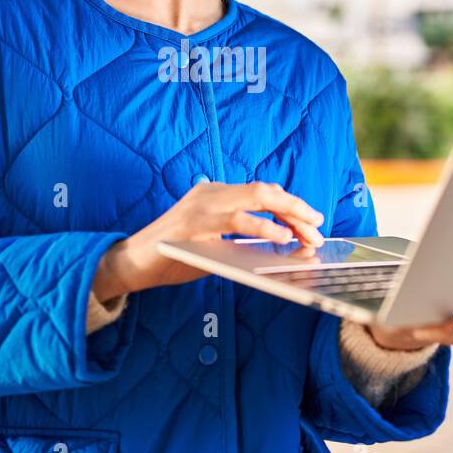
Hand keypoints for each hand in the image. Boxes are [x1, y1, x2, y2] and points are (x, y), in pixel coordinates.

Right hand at [93, 181, 325, 300]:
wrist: (133, 262)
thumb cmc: (174, 253)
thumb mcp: (211, 237)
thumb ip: (238, 232)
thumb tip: (281, 239)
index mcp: (215, 192)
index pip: (262, 191)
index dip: (291, 205)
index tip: (312, 222)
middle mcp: (210, 193)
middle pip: (264, 190)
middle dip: (296, 206)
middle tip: (319, 225)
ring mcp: (202, 207)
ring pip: (256, 197)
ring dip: (288, 215)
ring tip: (308, 232)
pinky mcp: (196, 226)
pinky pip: (237, 222)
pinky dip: (264, 228)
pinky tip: (282, 238)